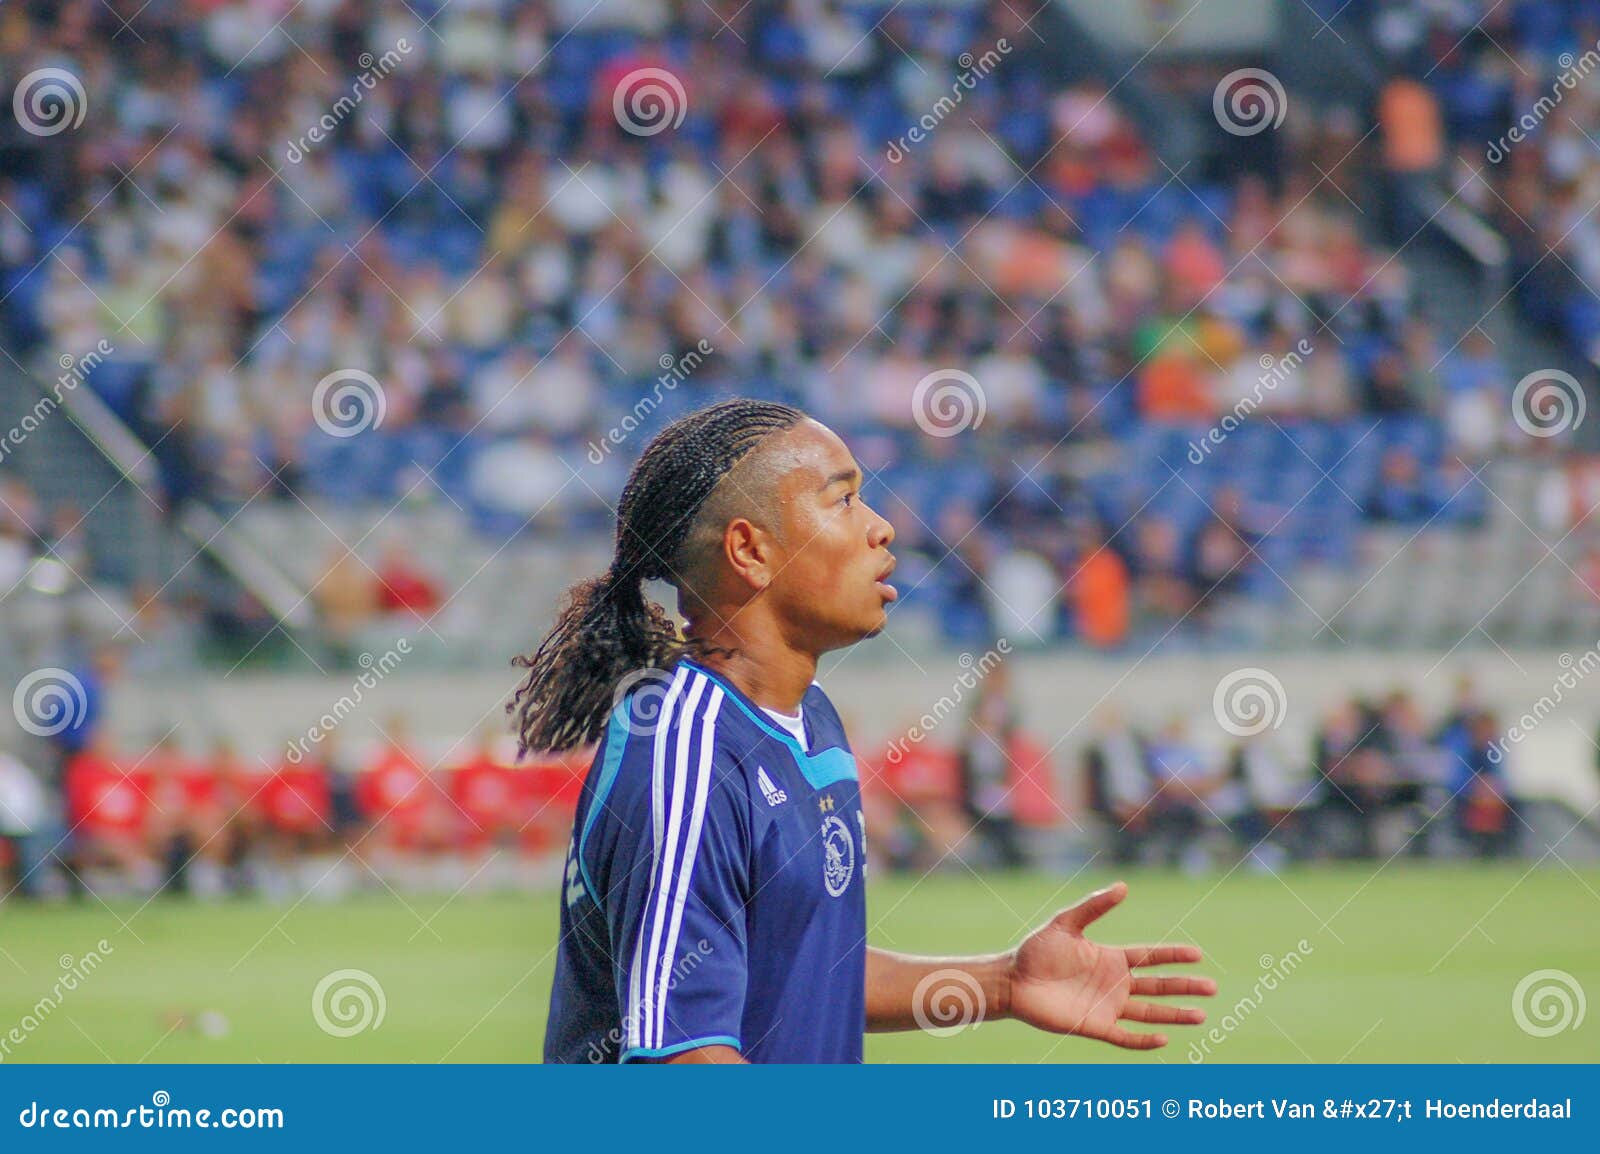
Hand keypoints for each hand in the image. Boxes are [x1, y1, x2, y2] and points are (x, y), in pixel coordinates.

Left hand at [1006, 881, 1214, 1049]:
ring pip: (1149, 1013)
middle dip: (1184, 987)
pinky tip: (1163, 1039)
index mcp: (1111, 958)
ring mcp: (1106, 1006)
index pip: (1150, 957)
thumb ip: (1094, 907)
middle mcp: (1114, 983)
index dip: (1173, 956)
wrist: (1012, 981)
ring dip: (1174, 1015)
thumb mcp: (1066, 923)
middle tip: (1212, 988)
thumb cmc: (1036, 951)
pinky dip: (1144, 1040)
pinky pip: (1125, 1037)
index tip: (1198, 955)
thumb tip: (1123, 887)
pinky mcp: (1094, 1026)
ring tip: (1201, 1015)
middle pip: (1158, 986)